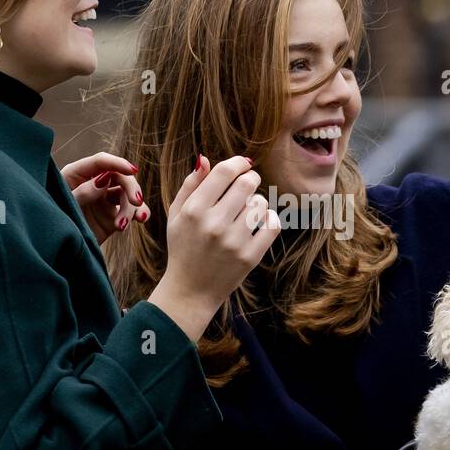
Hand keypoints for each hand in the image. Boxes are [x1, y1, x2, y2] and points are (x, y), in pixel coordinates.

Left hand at [60, 152, 145, 244]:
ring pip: (128, 195)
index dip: (117, 163)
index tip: (132, 170)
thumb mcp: (64, 207)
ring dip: (131, 208)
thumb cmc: (53, 224)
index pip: (101, 162)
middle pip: (120, 176)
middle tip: (136, 201)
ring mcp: (104, 200)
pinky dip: (139, 213)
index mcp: (77, 175)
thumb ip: (82, 193)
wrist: (56, 250)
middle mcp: (93, 184)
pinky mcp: (113, 216)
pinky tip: (141, 219)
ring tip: (121, 226)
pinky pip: (132, 211)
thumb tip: (104, 179)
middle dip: (130, 187)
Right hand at [148, 155, 280, 340]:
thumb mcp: (176, 215)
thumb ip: (189, 186)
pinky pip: (273, 225)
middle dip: (251, 179)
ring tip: (247, 212)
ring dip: (257, 203)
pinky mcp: (250, 256)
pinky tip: (261, 222)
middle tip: (248, 185)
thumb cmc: (183, 248)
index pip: (224, 172)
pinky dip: (270, 219)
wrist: (190, 290)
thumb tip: (205, 159)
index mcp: (194, 210)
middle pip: (247, 183)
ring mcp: (233, 241)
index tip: (242, 165)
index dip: (238, 163)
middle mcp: (214, 224)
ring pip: (260, 204)